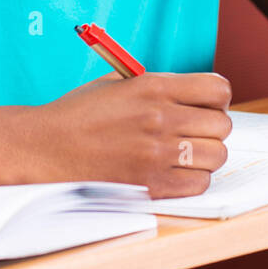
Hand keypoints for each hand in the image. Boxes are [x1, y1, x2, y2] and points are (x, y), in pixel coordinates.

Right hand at [38, 71, 231, 197]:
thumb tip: (196, 96)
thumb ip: (159, 86)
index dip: (217, 99)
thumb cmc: (79, 114)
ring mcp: (157, 153)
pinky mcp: (151, 185)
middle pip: (222, 125)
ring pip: (217, 156)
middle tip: (195, 132)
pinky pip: (200, 184)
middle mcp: (160, 118)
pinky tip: (176, 171)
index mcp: (153, 86)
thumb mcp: (118, 83)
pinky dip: (194, 179)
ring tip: (185, 153)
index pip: (218, 90)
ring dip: (206, 155)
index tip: (207, 105)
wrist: (45, 147)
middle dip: (212, 128)